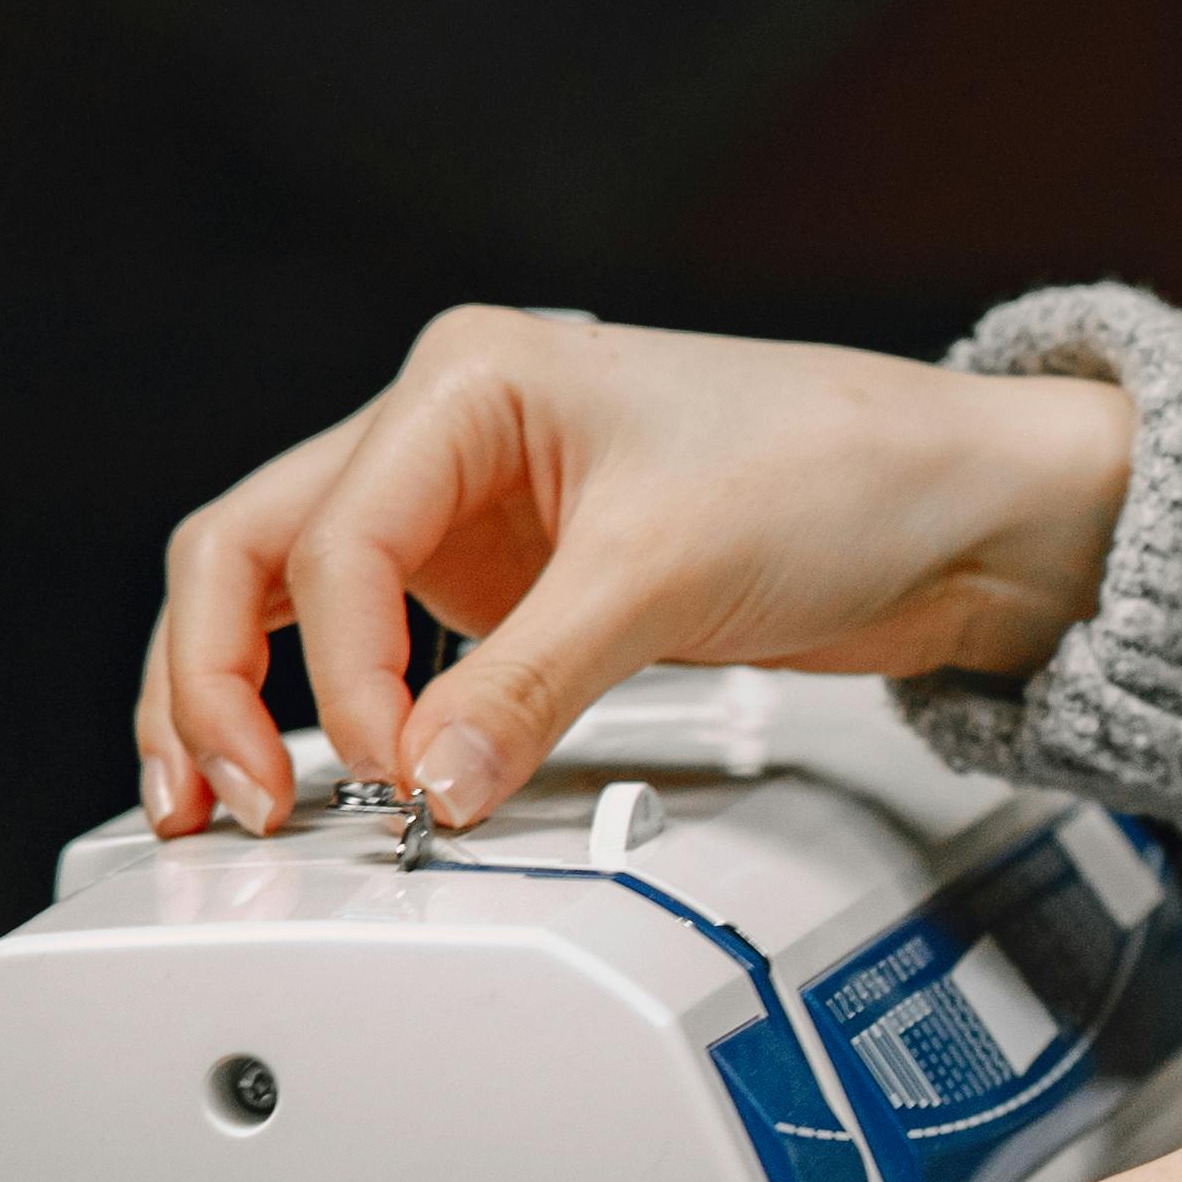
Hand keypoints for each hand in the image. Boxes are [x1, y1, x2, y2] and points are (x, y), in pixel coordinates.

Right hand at [138, 307, 1136, 838]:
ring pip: (292, 599)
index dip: (335, 667)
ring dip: (239, 694)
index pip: (333, 535)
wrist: (968, 510)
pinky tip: (325, 775)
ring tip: (219, 802)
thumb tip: (431, 781)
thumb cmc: (847, 469)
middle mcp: (451, 437)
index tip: (385, 766)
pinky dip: (342, 710)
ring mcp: (478, 514)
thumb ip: (535, 683)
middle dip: (214, 676)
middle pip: (256, 554)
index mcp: (468, 379)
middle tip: (230, 798)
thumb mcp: (672, 571)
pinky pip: (388, 648)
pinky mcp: (522, 588)